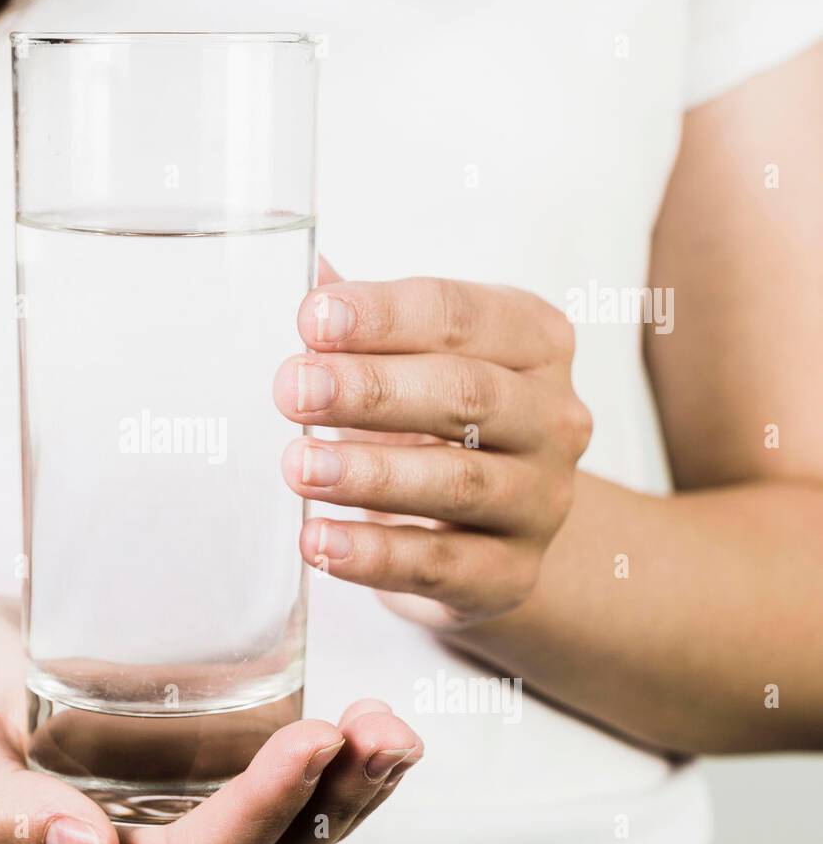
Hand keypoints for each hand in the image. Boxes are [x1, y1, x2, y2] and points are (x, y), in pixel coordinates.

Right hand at [0, 599, 421, 843]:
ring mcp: (166, 838)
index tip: (314, 738)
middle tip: (382, 730)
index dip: (259, 810)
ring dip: (347, 796)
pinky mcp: (189, 796)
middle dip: (329, 803)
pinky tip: (368, 733)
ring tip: (394, 731)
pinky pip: (274, 811)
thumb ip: (4, 812)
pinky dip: (330, 779)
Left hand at [274, 275, 591, 626]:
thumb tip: (309, 268)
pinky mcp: (513, 575)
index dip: (384, 316)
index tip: (311, 318)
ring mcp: (542, 500)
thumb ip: (362, 322)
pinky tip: (318, 542)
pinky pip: (441, 563)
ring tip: (296, 467)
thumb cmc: (438, 429)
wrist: (488, 537)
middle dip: (372, 390)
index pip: (460, 316)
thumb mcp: (409, 364)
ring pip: (459, 482)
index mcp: (532, 342)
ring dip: (370, 474)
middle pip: (466, 395)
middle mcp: (553, 418)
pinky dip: (375, 554)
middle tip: (291, 390)